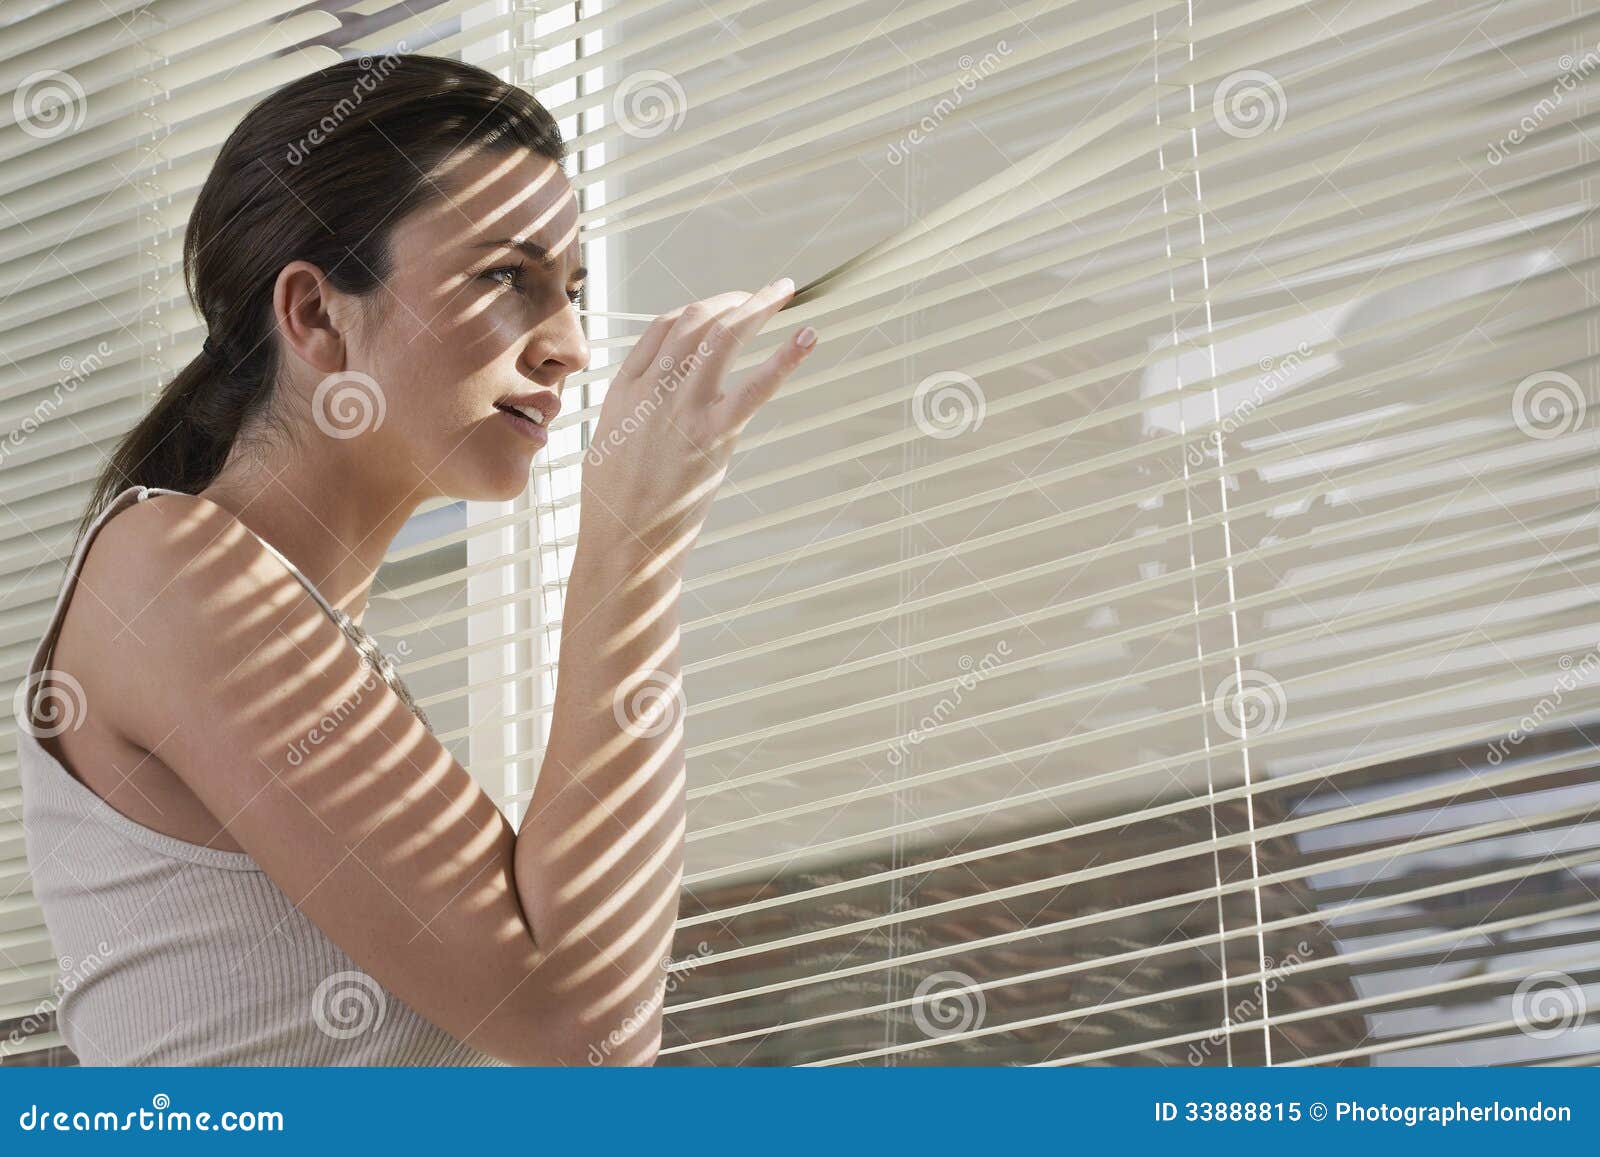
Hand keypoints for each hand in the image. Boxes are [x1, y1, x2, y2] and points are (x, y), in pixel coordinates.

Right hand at [580, 278, 816, 564]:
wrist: (620, 544)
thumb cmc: (613, 506)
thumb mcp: (608, 445)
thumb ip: (632, 415)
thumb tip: (653, 406)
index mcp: (624, 389)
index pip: (663, 327)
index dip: (697, 310)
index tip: (721, 308)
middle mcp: (653, 389)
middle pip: (695, 321)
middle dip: (732, 299)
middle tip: (763, 295)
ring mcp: (682, 409)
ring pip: (722, 336)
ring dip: (758, 305)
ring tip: (784, 291)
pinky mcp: (712, 435)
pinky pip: (754, 387)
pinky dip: (785, 358)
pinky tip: (809, 337)